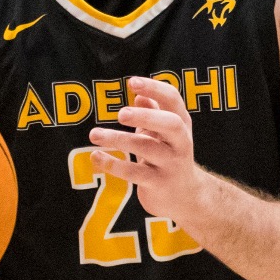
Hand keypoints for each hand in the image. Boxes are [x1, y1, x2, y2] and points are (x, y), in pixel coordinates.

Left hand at [88, 75, 207, 225]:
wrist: (185, 197)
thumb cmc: (169, 156)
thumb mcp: (164, 133)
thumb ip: (153, 113)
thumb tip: (138, 95)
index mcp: (182, 124)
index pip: (173, 100)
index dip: (154, 89)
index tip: (132, 82)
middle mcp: (181, 142)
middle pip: (170, 124)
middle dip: (145, 116)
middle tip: (120, 114)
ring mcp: (171, 164)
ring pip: (147, 148)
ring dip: (119, 140)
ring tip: (94, 134)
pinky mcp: (158, 184)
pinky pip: (134, 173)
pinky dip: (113, 164)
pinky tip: (95, 156)